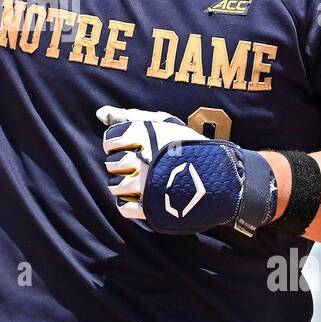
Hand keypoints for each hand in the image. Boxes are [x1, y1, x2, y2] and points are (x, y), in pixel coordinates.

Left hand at [97, 105, 208, 221]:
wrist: (220, 178)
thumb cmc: (189, 147)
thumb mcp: (164, 124)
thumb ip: (130, 116)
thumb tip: (100, 113)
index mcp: (145, 136)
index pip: (110, 139)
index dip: (117, 142)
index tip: (131, 145)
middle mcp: (142, 160)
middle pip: (112, 163)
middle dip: (123, 163)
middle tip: (141, 164)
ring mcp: (145, 185)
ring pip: (115, 185)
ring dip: (125, 183)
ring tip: (143, 181)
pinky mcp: (150, 208)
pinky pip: (124, 207)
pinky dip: (130, 203)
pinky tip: (143, 196)